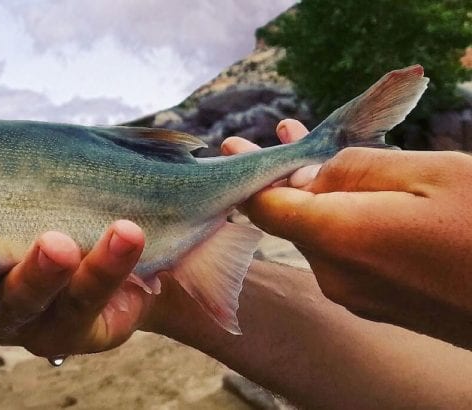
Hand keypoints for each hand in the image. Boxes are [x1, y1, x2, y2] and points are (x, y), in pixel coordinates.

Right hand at [0, 220, 157, 356]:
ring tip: (55, 242)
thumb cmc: (63, 205)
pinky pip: (94, 295)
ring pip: (30, 295)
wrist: (137, 246)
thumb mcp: (14, 187)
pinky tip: (126, 230)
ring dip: (40, 268)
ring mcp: (37, 317)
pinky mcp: (86, 327)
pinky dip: (109, 260)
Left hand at [223, 119, 471, 346]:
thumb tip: (308, 174)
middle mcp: (335, 276)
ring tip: (322, 156)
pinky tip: (355, 198)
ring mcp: (357, 296)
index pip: (266, 206)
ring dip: (316, 196)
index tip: (233, 147)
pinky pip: (344, 254)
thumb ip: (355, 169)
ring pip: (320, 235)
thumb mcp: (427, 175)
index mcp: (338, 239)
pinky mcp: (378, 304)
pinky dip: (339, 221)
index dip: (246, 174)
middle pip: (293, 219)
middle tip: (283, 134)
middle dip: (288, 176)